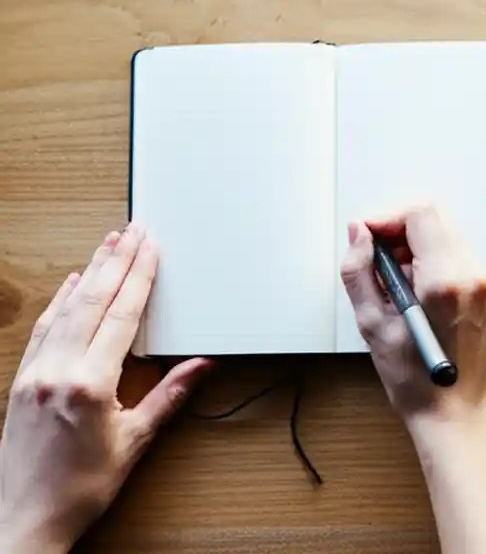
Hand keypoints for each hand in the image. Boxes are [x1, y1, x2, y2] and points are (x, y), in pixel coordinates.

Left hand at [0, 224, 212, 553]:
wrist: (26, 518)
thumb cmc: (80, 488)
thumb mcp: (135, 442)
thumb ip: (168, 397)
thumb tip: (201, 365)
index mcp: (89, 383)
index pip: (121, 315)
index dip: (139, 277)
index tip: (150, 249)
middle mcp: (56, 371)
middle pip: (92, 302)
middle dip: (115, 262)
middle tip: (132, 231)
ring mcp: (33, 374)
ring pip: (64, 310)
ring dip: (88, 274)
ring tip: (106, 245)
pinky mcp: (20, 382)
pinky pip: (42, 330)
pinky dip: (58, 303)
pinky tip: (69, 286)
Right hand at [341, 207, 485, 553]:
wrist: (452, 411)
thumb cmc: (415, 381)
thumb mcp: (372, 324)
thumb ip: (360, 271)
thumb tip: (358, 234)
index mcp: (444, 281)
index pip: (419, 214)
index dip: (386, 218)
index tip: (365, 237)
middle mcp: (470, 274)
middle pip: (433, 218)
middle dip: (397, 231)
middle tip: (375, 262)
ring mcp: (482, 280)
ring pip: (442, 233)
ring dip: (411, 246)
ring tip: (392, 285)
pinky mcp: (483, 288)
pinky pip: (451, 253)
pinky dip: (426, 260)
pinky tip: (411, 292)